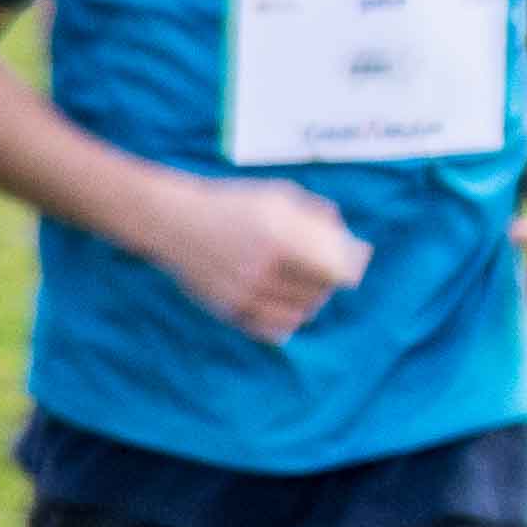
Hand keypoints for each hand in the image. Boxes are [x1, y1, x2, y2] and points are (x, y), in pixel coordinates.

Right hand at [160, 176, 372, 344]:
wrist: (171, 220)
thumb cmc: (233, 205)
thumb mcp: (278, 196)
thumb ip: (318, 215)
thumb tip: (355, 244)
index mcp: (279, 238)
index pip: (335, 272)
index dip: (348, 270)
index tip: (350, 264)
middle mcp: (261, 269)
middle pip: (319, 294)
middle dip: (326, 283)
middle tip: (322, 273)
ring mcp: (242, 293)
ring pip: (299, 314)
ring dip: (308, 303)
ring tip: (302, 287)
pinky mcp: (226, 310)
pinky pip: (272, 330)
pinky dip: (286, 321)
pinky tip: (285, 306)